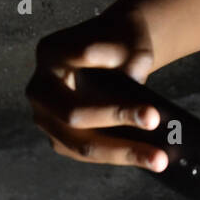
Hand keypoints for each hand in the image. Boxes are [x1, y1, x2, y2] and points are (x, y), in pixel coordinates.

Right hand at [25, 8, 166, 171]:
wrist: (114, 56)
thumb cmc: (122, 47)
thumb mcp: (129, 40)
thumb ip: (125, 56)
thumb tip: (136, 91)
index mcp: (52, 52)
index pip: (80, 64)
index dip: (101, 70)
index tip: (133, 87)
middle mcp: (40, 88)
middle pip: (74, 113)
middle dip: (117, 117)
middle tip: (154, 119)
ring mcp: (46, 118)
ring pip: (82, 144)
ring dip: (123, 152)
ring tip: (160, 159)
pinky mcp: (60, 140)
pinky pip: (90, 154)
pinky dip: (121, 156)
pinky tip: (150, 159)